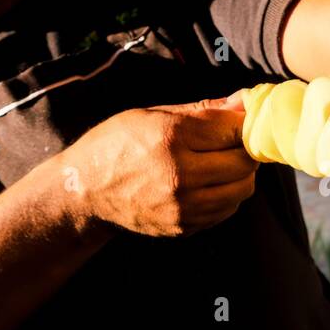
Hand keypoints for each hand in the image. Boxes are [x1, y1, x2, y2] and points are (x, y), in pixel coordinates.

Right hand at [65, 93, 257, 237]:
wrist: (85, 192)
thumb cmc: (117, 144)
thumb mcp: (153, 114)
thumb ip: (203, 110)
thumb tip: (244, 102)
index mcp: (171, 137)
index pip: (234, 131)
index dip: (242, 125)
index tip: (239, 123)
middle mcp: (180, 175)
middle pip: (245, 162)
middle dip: (244, 150)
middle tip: (231, 144)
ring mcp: (183, 206)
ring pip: (242, 189)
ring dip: (239, 175)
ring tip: (219, 164)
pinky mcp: (185, 227)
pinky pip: (227, 209)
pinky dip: (226, 195)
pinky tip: (206, 184)